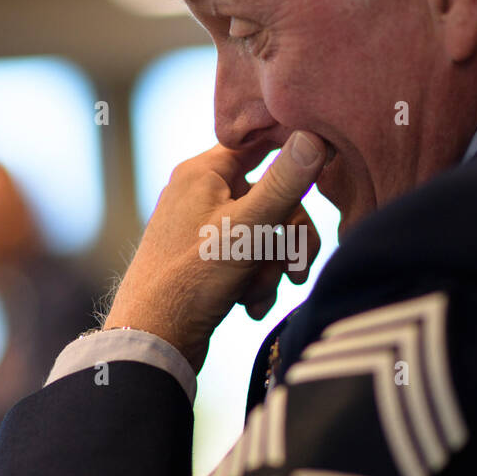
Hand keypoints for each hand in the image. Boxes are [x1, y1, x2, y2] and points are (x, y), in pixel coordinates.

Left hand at [104, 131, 327, 372]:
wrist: (153, 340)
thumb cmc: (192, 279)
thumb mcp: (248, 229)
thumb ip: (285, 183)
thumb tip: (314, 134)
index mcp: (204, 172)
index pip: (260, 142)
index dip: (293, 156)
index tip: (323, 170)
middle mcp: (201, 193)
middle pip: (271, 197)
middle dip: (287, 239)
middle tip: (296, 271)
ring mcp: (203, 228)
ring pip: (264, 233)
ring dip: (271, 268)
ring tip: (259, 293)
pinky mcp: (206, 260)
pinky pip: (247, 259)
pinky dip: (255, 282)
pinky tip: (248, 306)